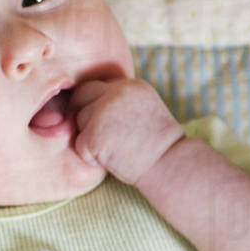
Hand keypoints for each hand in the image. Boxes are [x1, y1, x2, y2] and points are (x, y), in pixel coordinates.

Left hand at [70, 78, 184, 185]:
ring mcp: (104, 112)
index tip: (107, 124)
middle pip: (79, 98)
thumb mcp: (142, 110)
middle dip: (85, 117)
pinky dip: (91, 157)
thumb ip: (116, 101)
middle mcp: (116, 93)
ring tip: (117, 148)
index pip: (92, 87)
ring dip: (90, 138)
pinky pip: (79, 144)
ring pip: (78, 122)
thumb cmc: (156, 144)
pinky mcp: (95, 134)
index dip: (92, 105)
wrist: (171, 165)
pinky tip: (113, 159)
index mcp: (130, 84)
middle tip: (107, 136)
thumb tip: (79, 106)